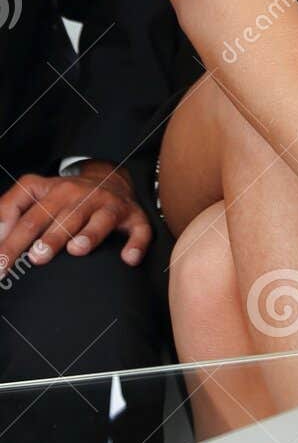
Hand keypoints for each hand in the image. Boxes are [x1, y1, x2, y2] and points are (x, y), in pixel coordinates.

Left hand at [0, 163, 151, 276]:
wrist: (111, 177)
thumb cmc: (65, 195)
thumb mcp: (35, 191)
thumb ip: (10, 207)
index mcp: (54, 191)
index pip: (28, 216)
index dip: (11, 240)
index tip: (0, 265)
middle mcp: (82, 196)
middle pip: (63, 217)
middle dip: (50, 237)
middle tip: (35, 258)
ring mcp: (109, 205)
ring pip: (100, 220)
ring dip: (89, 234)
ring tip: (76, 249)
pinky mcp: (134, 216)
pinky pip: (139, 230)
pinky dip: (136, 243)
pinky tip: (128, 258)